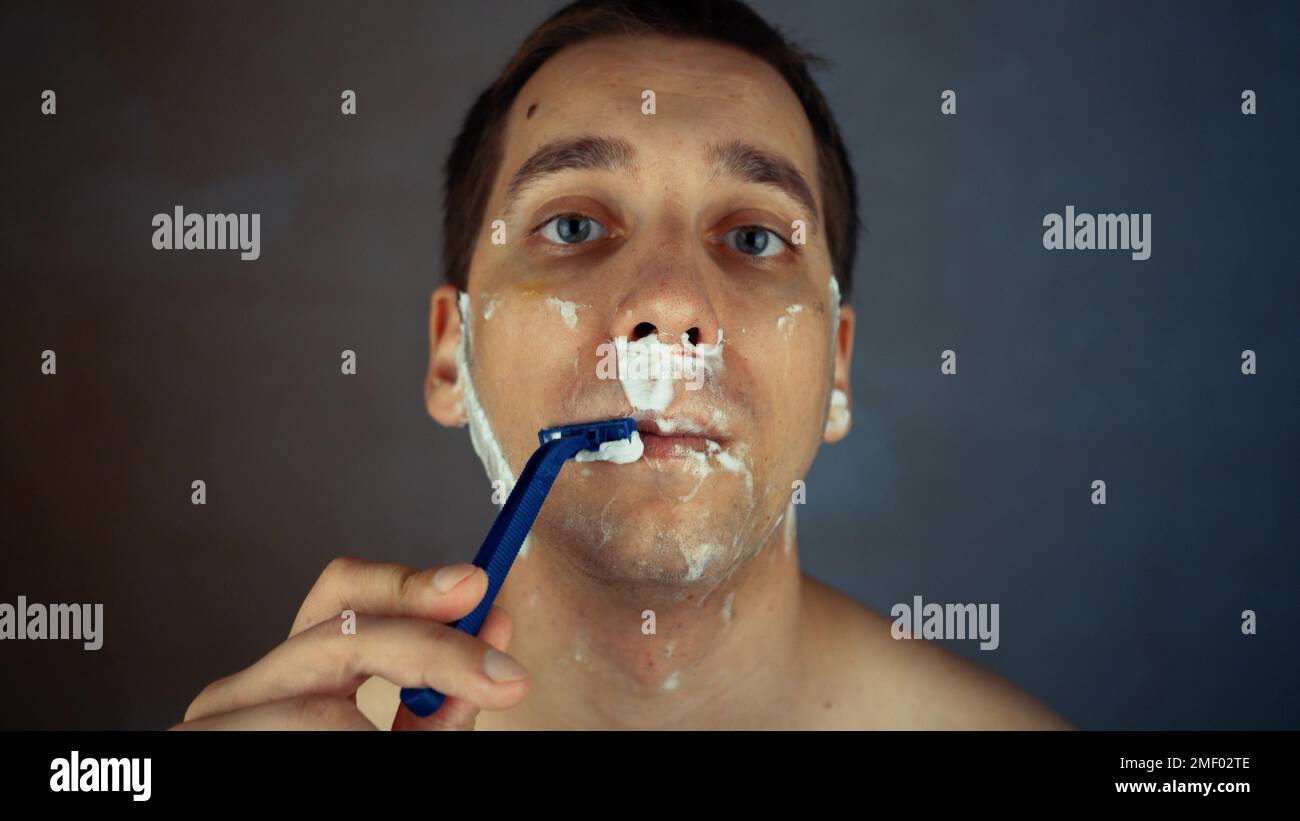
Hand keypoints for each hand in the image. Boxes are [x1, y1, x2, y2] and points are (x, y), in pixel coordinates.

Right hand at [170, 556, 529, 729]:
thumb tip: (497, 641)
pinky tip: (366, 748)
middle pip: (340, 638)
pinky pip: (308, 745)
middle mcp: (244, 692)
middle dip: (434, 652)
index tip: (475, 588)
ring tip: (407, 744)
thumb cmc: (328, 786)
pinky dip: (359, 748)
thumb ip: (442, 698)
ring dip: (380, 736)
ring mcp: (217, 728)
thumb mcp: (394, 745)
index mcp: (296, 675)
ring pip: (323, 717)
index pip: (342, 595)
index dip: (408, 584)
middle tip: (505, 678)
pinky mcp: (194, 759)